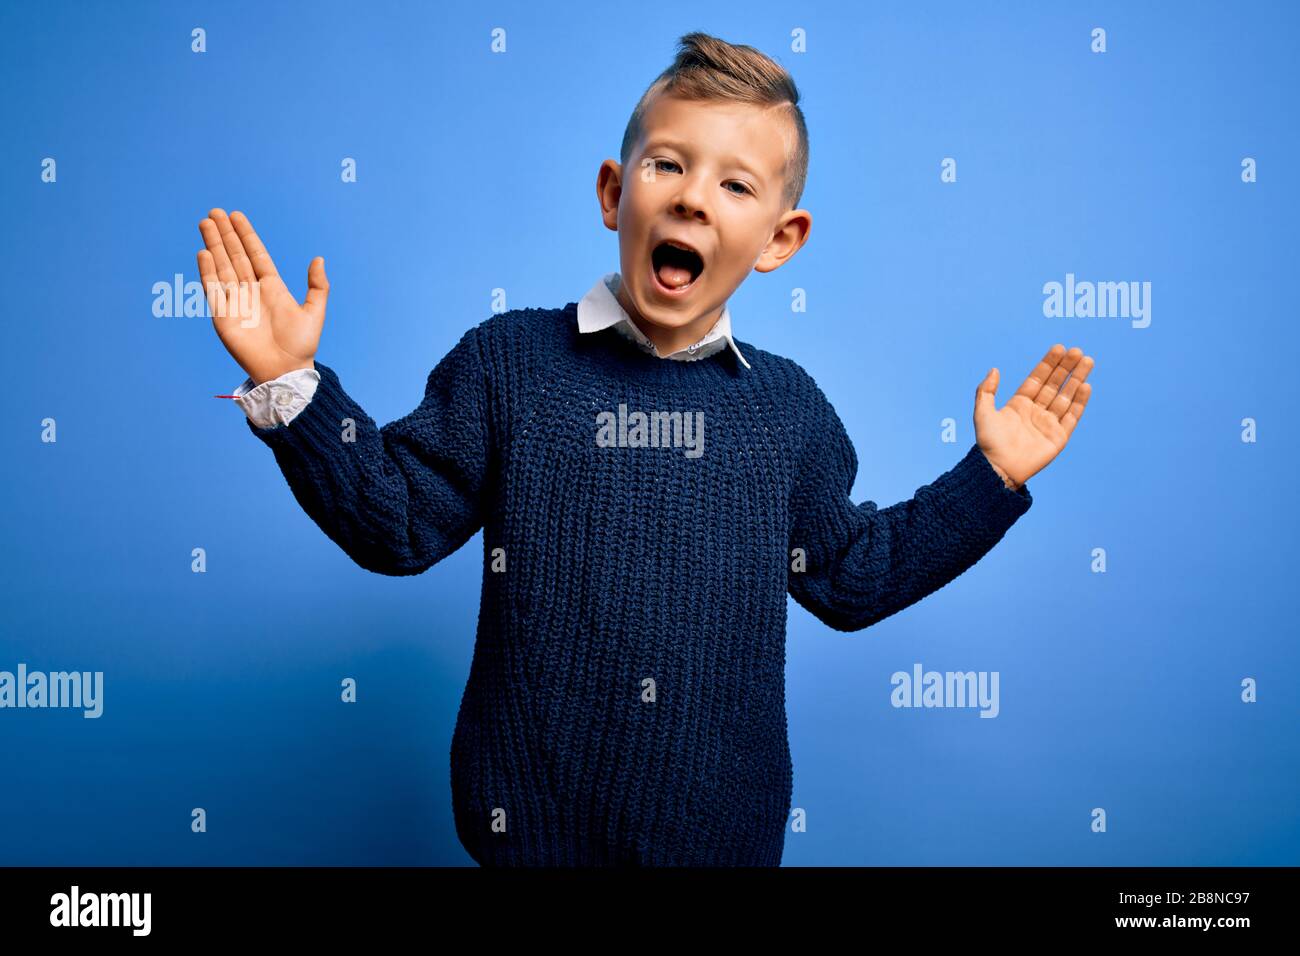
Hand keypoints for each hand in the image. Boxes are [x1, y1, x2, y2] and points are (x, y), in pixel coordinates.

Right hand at [197, 208, 329, 384]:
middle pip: (235, 255)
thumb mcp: (314, 312)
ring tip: (206, 222)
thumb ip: (317, 286)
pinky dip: (208, 271)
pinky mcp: (223, 316)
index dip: (246, 235)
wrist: (285, 371)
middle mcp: (251, 291)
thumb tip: (319, 259)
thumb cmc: (301, 345)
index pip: (255, 254)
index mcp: (272, 287)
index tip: (236, 216)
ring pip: (222, 267)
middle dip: (225, 234)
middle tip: (215, 211)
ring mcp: (236, 302)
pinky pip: (213, 289)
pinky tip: (204, 252)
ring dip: (214, 245)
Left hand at [973, 344, 1093, 488]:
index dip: (1048, 364)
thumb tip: (994, 369)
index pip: (1038, 379)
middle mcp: (1035, 412)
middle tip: (1078, 351)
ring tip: (1087, 361)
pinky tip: (1086, 385)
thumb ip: (986, 390)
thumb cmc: (988, 443)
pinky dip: (1080, 401)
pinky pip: (1072, 416)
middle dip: (1067, 368)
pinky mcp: (1059, 437)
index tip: (1059, 348)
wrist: (997, 469)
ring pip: (1066, 397)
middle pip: (1055, 385)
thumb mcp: (982, 412)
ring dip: (1077, 379)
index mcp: (1019, 404)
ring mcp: (1048, 424)